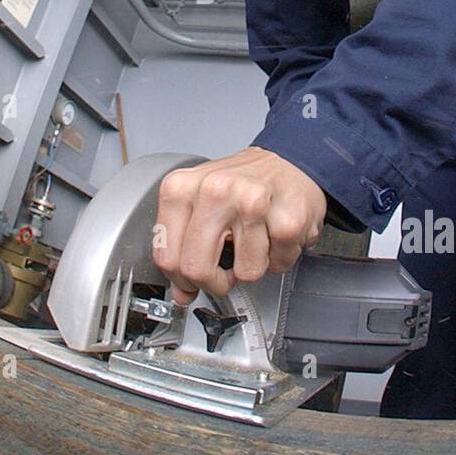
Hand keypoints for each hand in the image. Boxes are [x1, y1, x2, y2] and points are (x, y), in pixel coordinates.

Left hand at [153, 146, 326, 305]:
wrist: (289, 162)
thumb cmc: (242, 184)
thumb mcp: (199, 205)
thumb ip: (182, 248)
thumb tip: (181, 293)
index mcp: (182, 187)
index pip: (166, 257)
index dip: (181, 279)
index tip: (192, 279)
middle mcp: (214, 190)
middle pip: (197, 269)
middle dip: (214, 282)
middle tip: (224, 271)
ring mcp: (251, 204)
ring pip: (243, 273)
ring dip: (252, 265)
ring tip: (255, 237)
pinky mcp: (286, 219)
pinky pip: (276, 265)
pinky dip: (278, 258)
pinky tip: (274, 234)